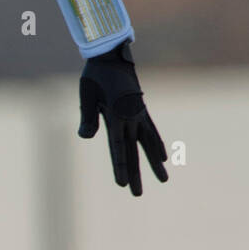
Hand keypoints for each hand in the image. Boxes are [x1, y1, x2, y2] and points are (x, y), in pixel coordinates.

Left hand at [78, 40, 167, 196]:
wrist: (111, 54)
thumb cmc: (94, 75)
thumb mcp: (87, 94)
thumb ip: (87, 116)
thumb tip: (85, 137)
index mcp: (116, 115)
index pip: (117, 147)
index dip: (119, 166)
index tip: (121, 184)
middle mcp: (131, 117)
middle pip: (132, 151)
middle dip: (134, 173)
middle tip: (137, 194)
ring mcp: (139, 114)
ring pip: (147, 143)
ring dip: (153, 163)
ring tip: (163, 180)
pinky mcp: (141, 110)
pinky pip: (151, 130)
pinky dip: (156, 143)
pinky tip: (162, 156)